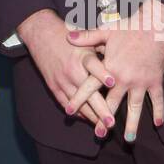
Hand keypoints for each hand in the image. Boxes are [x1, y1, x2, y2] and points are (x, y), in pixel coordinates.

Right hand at [16, 10, 117, 136]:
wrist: (41, 34)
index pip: (93, 66)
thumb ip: (103, 46)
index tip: (112, 82)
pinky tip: (88, 120)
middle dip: (100, 109)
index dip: (102, 74)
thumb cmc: (68, 35)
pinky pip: (66, 103)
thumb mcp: (87, 38)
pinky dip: (77, 113)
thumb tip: (122, 54)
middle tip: (111, 123)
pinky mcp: (54, 86)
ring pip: (78, 104)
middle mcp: (72, 70)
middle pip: (87, 93)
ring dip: (91, 117)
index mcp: (82, 55)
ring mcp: (62, 80)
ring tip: (102, 129)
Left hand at [65, 0, 163, 140]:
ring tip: (129, 139)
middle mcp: (124, 79)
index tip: (70, 113)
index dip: (79, 100)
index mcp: (109, 68)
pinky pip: (157, 99)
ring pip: (135, 107)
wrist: (155, 25)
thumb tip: (68, 36)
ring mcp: (141, 82)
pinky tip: (158, 124)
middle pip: (111, 103)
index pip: (90, 87)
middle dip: (104, 119)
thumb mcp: (106, 30)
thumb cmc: (130, 26)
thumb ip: (86, 37)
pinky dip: (159, 111)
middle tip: (99, 134)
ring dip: (132, 124)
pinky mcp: (155, 81)